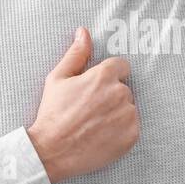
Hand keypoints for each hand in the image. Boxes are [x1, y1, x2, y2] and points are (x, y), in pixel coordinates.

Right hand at [27, 27, 138, 182]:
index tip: (95, 90)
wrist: (52, 151)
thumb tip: (84, 32)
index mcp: (104, 75)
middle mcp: (120, 93)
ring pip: (128, 109)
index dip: (107, 77)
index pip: (121, 67)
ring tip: (94, 125)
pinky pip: (132, 128)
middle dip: (110, 97)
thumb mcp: (57, 79)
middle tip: (89, 111)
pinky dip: (121, 132)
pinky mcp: (132, 135)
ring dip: (117, 114)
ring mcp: (128, 115)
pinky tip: (102, 136)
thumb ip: (76, 54)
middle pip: (124, 89)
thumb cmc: (53, 114)